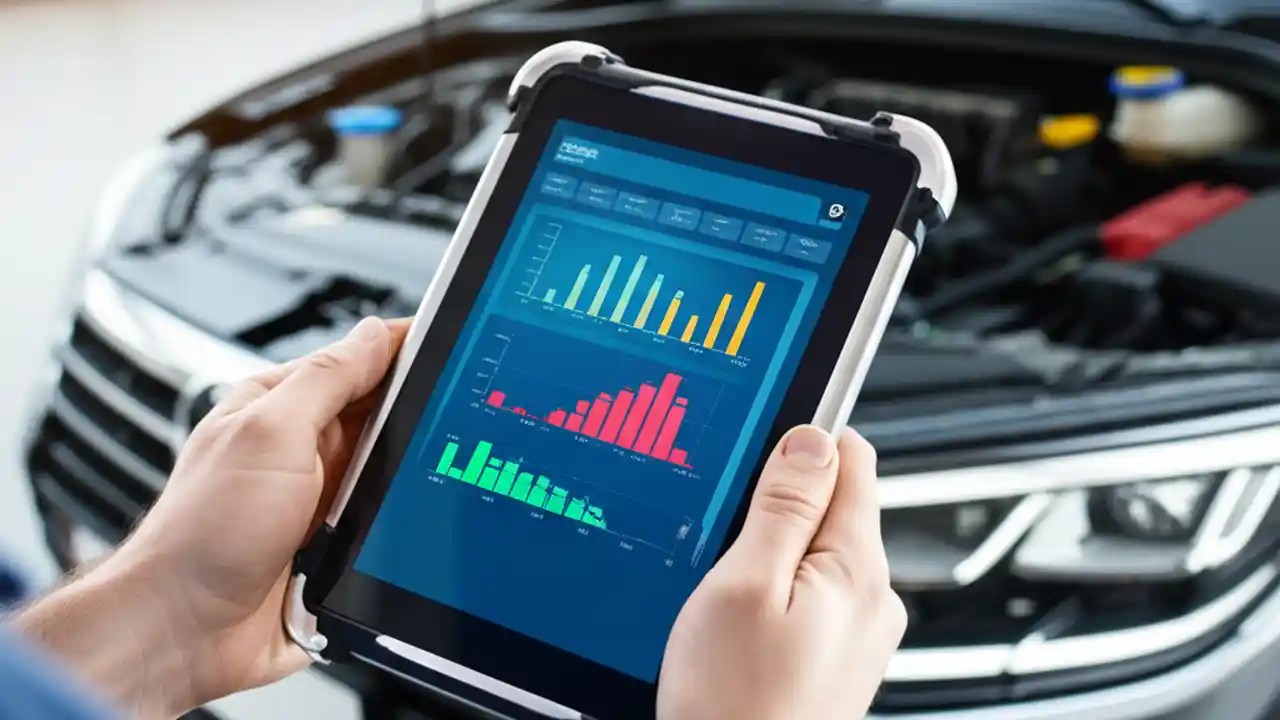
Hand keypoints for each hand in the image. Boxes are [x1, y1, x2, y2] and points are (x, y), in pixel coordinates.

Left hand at [15, 317, 407, 717]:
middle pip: (383, 416)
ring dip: (404, 481)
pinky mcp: (334, 547)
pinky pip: (385, 526)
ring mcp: (319, 499)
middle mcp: (299, 448)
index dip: (405, 350)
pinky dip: (396, 528)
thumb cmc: (204, 532)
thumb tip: (373, 335)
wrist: (187, 632)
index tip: (452, 347)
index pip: (356, 360)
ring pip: (391, 473)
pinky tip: (402, 532)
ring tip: (414, 486)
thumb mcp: (271, 433)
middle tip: (440, 426)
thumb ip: (326, 379)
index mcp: (278, 405)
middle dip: (413, 421)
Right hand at [658, 425, 904, 719]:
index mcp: (857, 569)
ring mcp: (855, 633)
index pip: (852, 460)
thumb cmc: (734, 707)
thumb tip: (812, 439)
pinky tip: (733, 621)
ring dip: (767, 552)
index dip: (801, 442)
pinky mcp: (831, 659)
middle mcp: (872, 599)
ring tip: (721, 589)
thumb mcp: (744, 585)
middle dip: (774, 506)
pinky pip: (806, 596)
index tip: (756, 451)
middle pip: (830, 506)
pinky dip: (770, 592)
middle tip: (720, 537)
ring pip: (811, 553)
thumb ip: (783, 507)